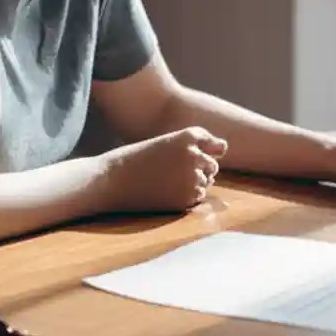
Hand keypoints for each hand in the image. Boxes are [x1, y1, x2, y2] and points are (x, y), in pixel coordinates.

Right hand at [98, 126, 227, 212]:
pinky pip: (197, 197)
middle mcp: (194, 156)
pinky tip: (166, 192)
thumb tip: (224, 150)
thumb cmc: (135, 158)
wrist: (111, 180)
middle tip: (172, 172)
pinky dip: (187, 197)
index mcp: (188, 137)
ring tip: (166, 182)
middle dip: (200, 170)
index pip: (216, 145)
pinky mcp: (185, 199)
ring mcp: (191, 179)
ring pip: (206, 182)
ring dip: (193, 183)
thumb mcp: (165, 143)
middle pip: (213, 165)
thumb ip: (194, 146)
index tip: (182, 157)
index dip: (204, 152)